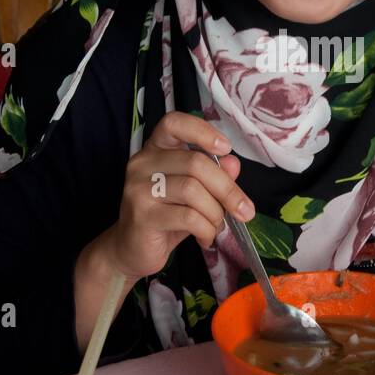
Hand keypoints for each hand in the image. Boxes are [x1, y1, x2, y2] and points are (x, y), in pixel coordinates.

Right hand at [94, 111, 254, 280]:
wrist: (130, 250)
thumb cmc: (165, 217)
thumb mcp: (194, 194)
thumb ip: (213, 175)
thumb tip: (234, 164)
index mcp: (154, 149)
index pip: (174, 123)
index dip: (202, 131)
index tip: (225, 148)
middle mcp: (142, 164)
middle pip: (195, 163)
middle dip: (227, 189)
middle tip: (244, 210)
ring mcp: (139, 189)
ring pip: (193, 191)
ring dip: (216, 213)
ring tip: (217, 226)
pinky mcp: (143, 216)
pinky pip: (188, 217)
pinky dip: (206, 229)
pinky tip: (205, 238)